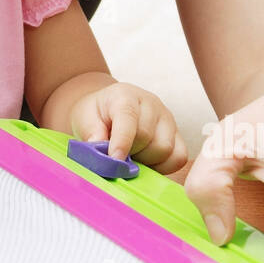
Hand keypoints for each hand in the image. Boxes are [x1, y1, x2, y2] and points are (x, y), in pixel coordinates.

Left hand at [70, 80, 188, 170]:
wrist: (108, 109)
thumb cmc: (97, 114)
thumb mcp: (84, 118)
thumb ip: (92, 133)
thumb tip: (104, 153)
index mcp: (125, 95)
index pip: (128, 118)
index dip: (122, 142)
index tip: (115, 160)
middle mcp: (151, 104)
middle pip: (148, 138)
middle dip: (131, 154)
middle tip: (118, 156)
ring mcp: (167, 118)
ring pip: (165, 149)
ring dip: (147, 161)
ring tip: (132, 157)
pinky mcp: (178, 134)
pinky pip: (179, 157)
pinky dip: (163, 167)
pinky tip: (147, 162)